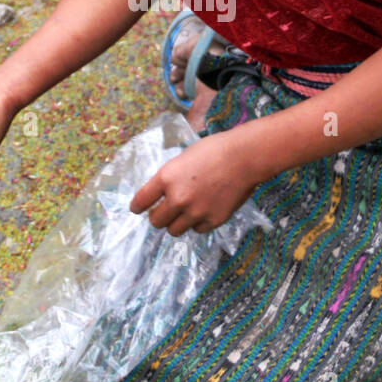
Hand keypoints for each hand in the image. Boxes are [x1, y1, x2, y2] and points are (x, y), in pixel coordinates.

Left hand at [130, 130, 258, 236]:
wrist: (244, 158)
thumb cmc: (214, 150)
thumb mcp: (183, 159)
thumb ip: (171, 178)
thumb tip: (164, 193)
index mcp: (166, 178)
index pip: (141, 200)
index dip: (137, 207)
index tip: (138, 209)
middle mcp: (177, 198)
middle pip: (156, 221)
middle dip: (159, 217)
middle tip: (165, 212)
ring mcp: (195, 212)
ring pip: (174, 230)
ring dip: (177, 223)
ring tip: (186, 213)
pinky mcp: (212, 220)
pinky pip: (197, 230)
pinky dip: (198, 223)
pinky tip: (205, 211)